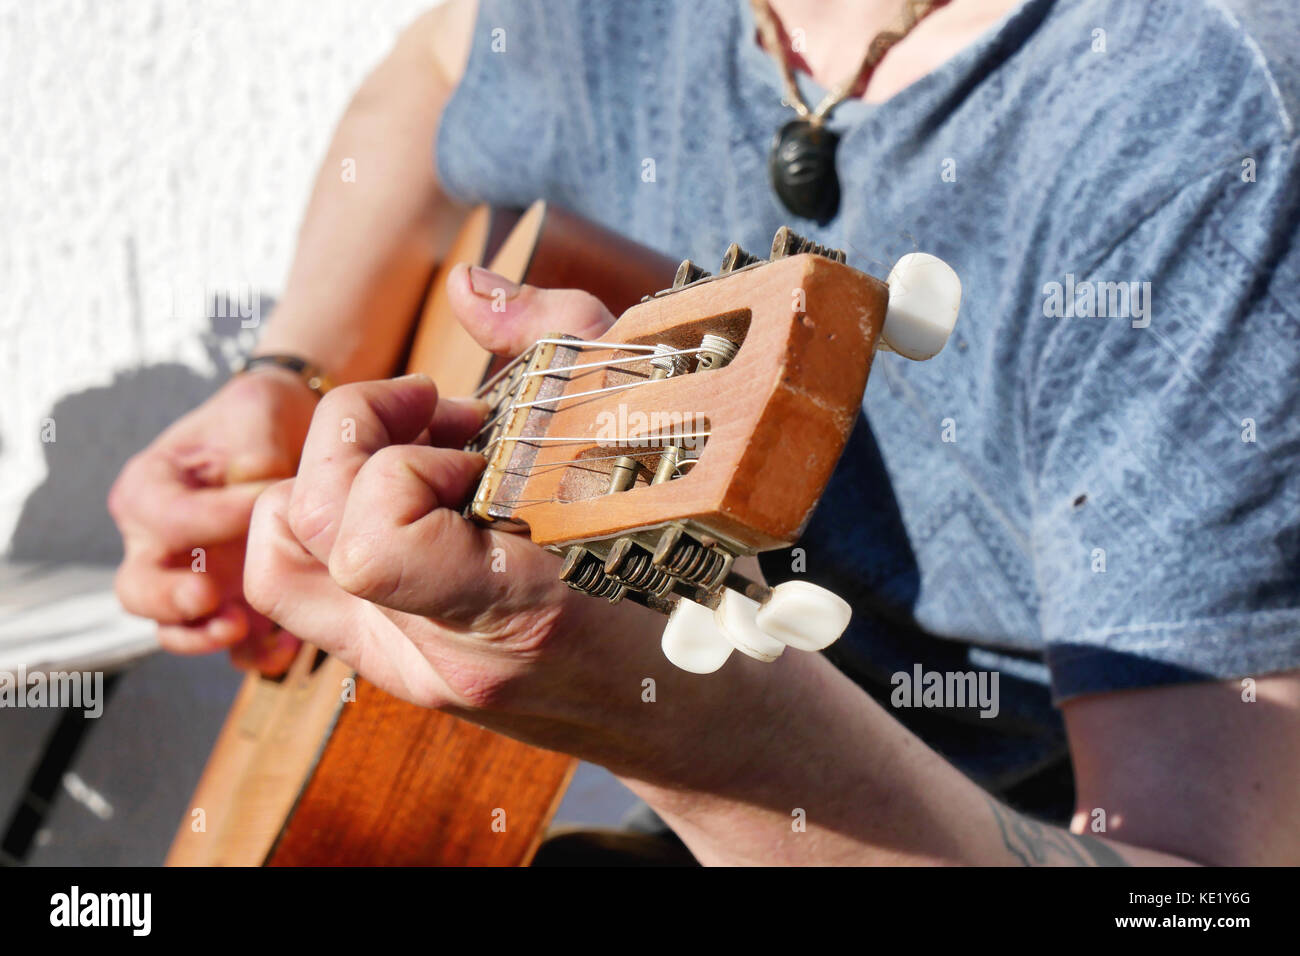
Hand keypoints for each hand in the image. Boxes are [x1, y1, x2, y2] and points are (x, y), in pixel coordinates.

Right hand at [108, 368, 317, 673]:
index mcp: (150, 488)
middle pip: (137, 588)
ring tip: (241, 628)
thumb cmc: (262, 421)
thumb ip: (251, 449)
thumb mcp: (256, 410)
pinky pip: (230, 645)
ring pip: (173, 628)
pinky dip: (254, 651)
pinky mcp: (228, 606)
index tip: (265, 501)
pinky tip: (286, 646)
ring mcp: (191, 581)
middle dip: (170, 599)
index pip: (164, 515)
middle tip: (208, 595)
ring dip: (203, 635)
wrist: (294, 443)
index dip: (212, 516)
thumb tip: (259, 491)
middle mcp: (158, 543)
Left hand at [242, 267, 673, 753]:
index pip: (371, 550)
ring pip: (282, 560)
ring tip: (427, 450)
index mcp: (519, 616)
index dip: (401, 469)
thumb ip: (571, 346)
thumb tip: (468, 287)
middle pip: (307, 531)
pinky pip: (305, 582)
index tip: (475, 443)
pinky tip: (411, 490)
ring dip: (337, 470)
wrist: (691, 718)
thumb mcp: (670, 450)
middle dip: (359, 432)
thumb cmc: (699, 588)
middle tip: (441, 414)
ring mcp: (407, 664)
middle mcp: (441, 655)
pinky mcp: (396, 656)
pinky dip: (331, 512)